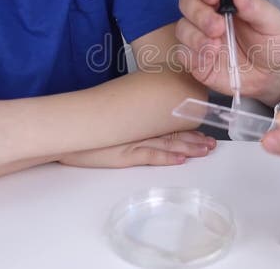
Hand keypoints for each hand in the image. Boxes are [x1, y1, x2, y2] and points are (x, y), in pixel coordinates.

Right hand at [58, 131, 216, 167]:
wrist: (66, 132)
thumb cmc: (87, 129)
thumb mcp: (113, 121)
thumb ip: (130, 120)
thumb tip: (144, 119)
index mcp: (139, 122)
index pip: (169, 125)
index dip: (189, 128)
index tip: (204, 130)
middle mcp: (140, 131)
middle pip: (173, 135)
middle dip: (195, 139)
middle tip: (213, 143)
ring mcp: (133, 142)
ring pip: (168, 145)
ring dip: (188, 148)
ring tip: (205, 150)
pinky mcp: (124, 154)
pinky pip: (150, 156)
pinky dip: (166, 158)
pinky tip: (180, 159)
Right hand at [175, 0, 279, 105]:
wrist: (273, 74)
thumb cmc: (273, 42)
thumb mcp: (272, 22)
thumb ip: (255, 7)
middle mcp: (207, 12)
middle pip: (187, 1)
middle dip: (200, 13)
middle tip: (218, 27)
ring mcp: (199, 35)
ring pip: (182, 28)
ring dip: (196, 36)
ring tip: (217, 46)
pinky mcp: (195, 58)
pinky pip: (183, 53)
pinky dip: (195, 55)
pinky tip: (211, 58)